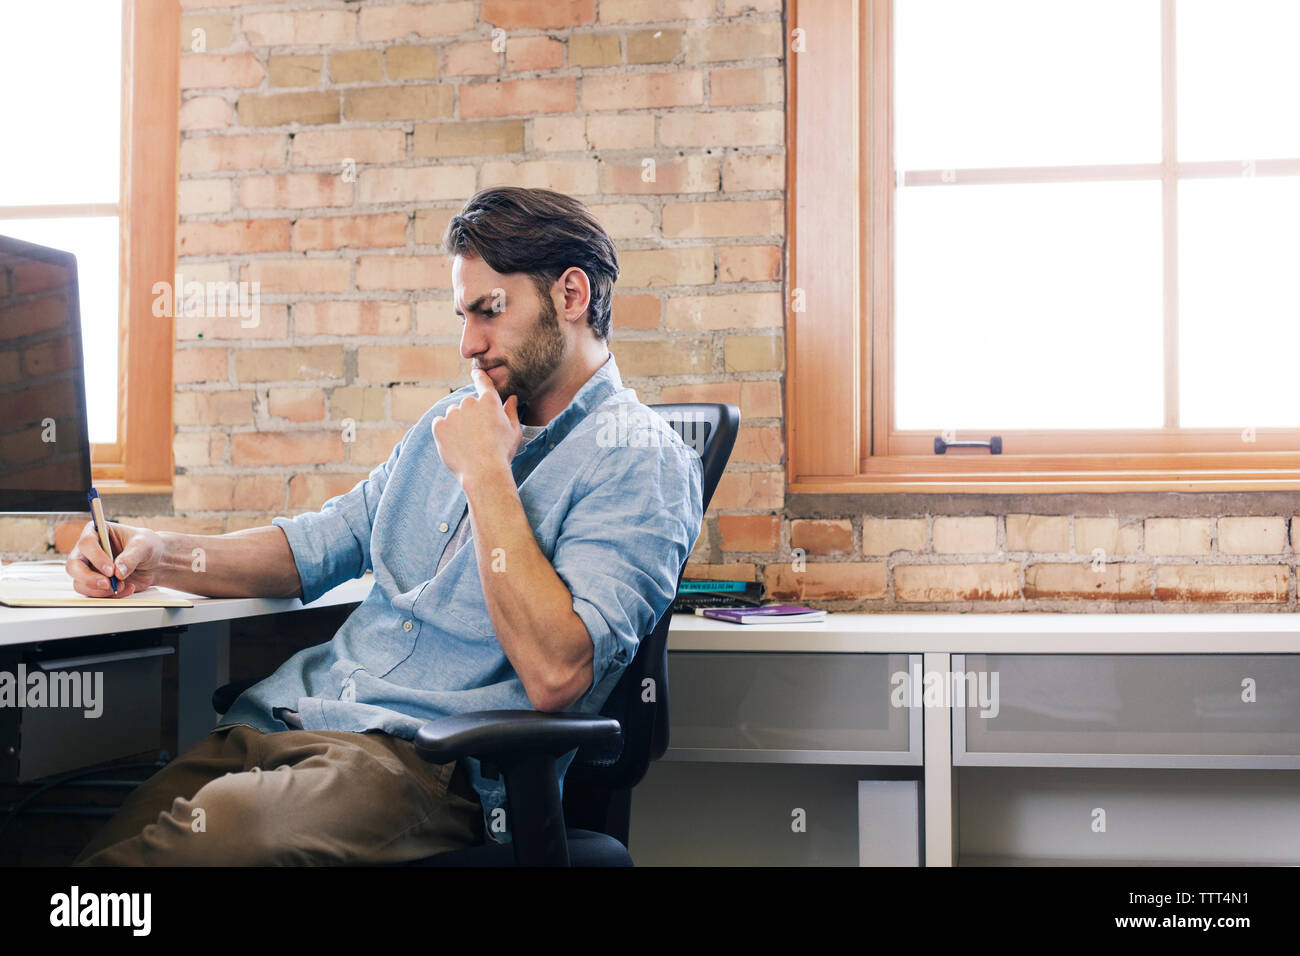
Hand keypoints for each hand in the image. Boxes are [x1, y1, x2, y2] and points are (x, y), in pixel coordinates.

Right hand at [66, 521, 165, 597]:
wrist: (156, 563)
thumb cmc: (148, 546)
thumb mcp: (144, 545)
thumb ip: (131, 556)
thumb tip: (118, 571)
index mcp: (96, 532)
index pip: (86, 543)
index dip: (96, 558)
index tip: (110, 570)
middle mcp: (88, 551)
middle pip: (73, 566)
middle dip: (89, 578)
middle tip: (108, 584)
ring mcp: (90, 568)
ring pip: (80, 583)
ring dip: (101, 590)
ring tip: (123, 585)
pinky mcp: (96, 583)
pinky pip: (93, 594)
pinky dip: (109, 595)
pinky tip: (126, 588)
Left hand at [431, 368, 522, 486]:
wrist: (483, 472)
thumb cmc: (502, 453)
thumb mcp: (514, 432)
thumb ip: (511, 412)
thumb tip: (512, 398)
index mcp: (489, 401)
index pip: (483, 381)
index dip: (479, 376)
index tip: (476, 373)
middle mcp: (470, 403)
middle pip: (467, 403)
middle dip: (471, 415)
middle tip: (477, 435)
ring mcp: (453, 413)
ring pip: (453, 414)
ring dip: (457, 423)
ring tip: (466, 443)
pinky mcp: (439, 426)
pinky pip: (439, 423)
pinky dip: (444, 431)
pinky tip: (455, 444)